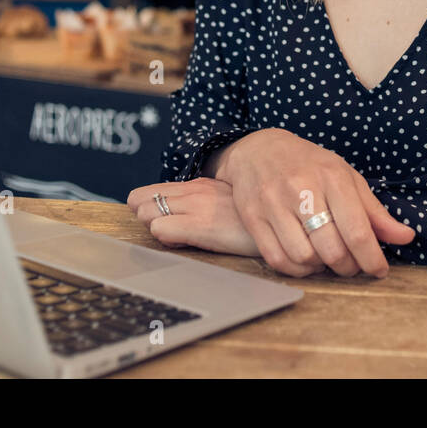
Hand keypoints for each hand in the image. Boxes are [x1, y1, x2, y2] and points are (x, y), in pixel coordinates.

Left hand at [126, 178, 316, 263]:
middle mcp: (194, 192)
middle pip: (142, 199)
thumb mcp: (228, 206)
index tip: (160, 220)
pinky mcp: (201, 225)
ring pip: (146, 212)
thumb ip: (205, 209)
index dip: (148, 206)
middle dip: (143, 215)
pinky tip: (182, 242)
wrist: (284, 222)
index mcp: (200, 186)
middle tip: (162, 228)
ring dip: (151, 225)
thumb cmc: (257, 221)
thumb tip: (181, 223)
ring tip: (173, 235)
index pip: (154, 191)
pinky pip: (160, 228)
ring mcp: (196, 207)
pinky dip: (163, 237)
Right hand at [216, 128, 415, 278]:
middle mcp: (302, 189)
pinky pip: (277, 259)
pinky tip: (306, 260)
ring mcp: (273, 203)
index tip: (379, 269)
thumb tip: (406, 237)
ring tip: (328, 260)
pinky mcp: (253, 217)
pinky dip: (297, 270)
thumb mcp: (346, 177)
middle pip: (332, 249)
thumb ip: (375, 211)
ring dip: (321, 268)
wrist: (259, 150)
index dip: (372, 259)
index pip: (357, 231)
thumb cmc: (310, 165)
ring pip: (304, 258)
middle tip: (352, 265)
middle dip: (348, 267)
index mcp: (332, 177)